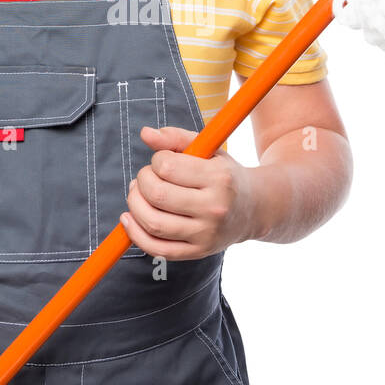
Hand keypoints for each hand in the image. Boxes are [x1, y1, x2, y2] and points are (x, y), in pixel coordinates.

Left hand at [119, 124, 255, 260]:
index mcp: (219, 178)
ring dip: (134, 206)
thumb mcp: (209, 150)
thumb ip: (176, 137)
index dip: (155, 161)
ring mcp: (207, 234)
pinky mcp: (198, 252)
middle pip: (158, 195)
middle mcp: (215, 208)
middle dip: (141, 182)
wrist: (254, 209)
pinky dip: (136, 234)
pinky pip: (157, 249)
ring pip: (153, 223)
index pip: (167, 167)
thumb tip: (145, 133)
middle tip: (145, 178)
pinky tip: (130, 218)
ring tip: (138, 195)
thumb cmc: (224, 175)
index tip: (161, 162)